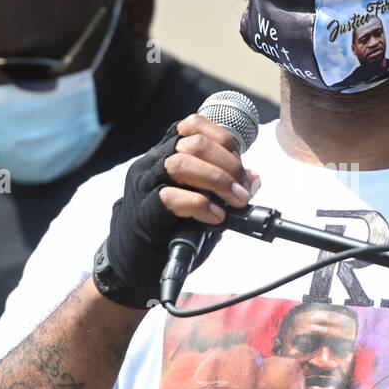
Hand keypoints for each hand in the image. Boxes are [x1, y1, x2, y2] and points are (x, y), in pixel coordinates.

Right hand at [95, 114, 260, 307]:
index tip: (240, 166)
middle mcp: (153, 163)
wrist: (134, 264)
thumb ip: (224, 188)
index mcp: (166, 154)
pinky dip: (201, 205)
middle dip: (228, 164)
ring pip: (180, 164)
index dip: (223, 140)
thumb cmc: (170, 229)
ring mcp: (145, 186)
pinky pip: (170, 197)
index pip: (193, 125)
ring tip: (234, 202)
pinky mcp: (144, 212)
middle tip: (242, 190)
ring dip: (217, 181)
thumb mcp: (202, 202)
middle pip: (193, 142)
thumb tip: (253, 179)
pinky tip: (215, 217)